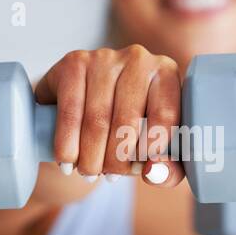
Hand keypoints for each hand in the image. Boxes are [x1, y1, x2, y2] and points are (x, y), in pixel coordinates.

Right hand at [33, 44, 185, 185]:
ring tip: (90, 174)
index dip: (152, 149)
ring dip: (91, 157)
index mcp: (166, 74)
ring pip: (97, 119)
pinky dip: (68, 144)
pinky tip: (68, 162)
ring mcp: (104, 57)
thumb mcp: (154, 149)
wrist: (82, 103)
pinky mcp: (74, 62)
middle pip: (127, 121)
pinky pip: (71, 111)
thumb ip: (167, 169)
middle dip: (117, 159)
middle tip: (110, 177)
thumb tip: (153, 172)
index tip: (139, 169)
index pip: (165, 114)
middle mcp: (138, 59)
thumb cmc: (128, 128)